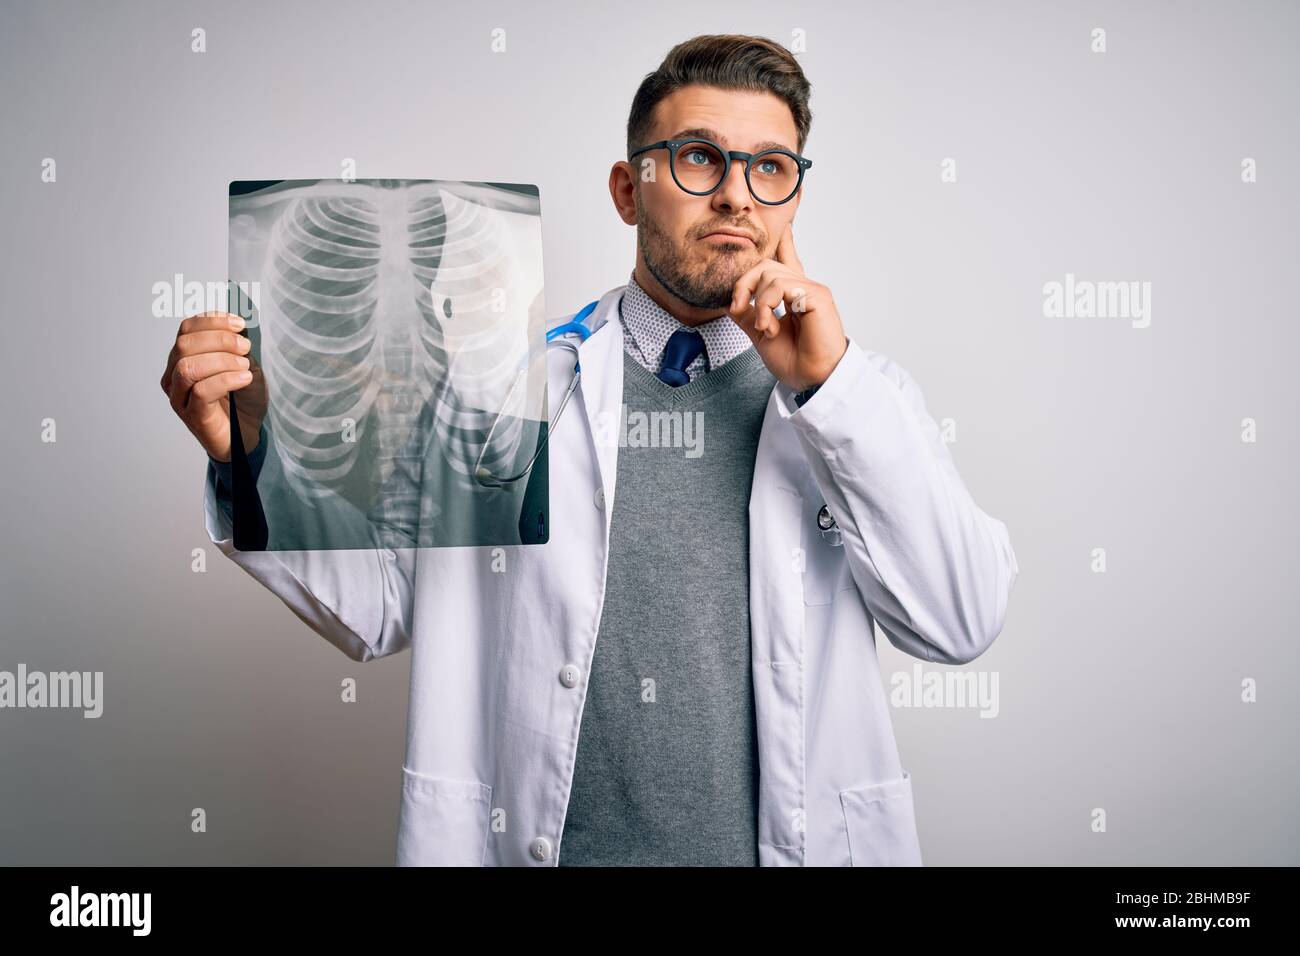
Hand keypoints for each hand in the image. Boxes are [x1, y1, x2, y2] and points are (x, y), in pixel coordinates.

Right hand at [161, 311, 265, 462]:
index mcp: (184, 357)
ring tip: (244, 366)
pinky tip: (244, 379)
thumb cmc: (243, 399)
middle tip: (245, 347)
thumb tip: (239, 326)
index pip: (187, 329)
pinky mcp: (191, 414)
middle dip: (219, 340)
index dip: (213, 321)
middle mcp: (175, 375)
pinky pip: (200, 391)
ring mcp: (180, 396)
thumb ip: (236, 346)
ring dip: (221, 360)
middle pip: (185, 344)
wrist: (247, 434)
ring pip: (188, 366)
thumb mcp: (243, 364)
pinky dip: (226, 380)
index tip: (240, 324)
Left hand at [727, 223, 848, 391]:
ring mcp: (811, 289)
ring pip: (769, 274)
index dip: (784, 241)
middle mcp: (803, 287)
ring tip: (763, 327)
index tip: (784, 225)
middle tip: (738, 307)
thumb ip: (748, 315)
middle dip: (743, 283)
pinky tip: (770, 327)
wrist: (813, 379)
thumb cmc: (795, 361)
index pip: (787, 260)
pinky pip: (780, 286)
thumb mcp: (761, 335)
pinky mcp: (816, 295)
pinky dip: (766, 306)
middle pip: (765, 264)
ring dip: (756, 303)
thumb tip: (732, 301)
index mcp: (793, 295)